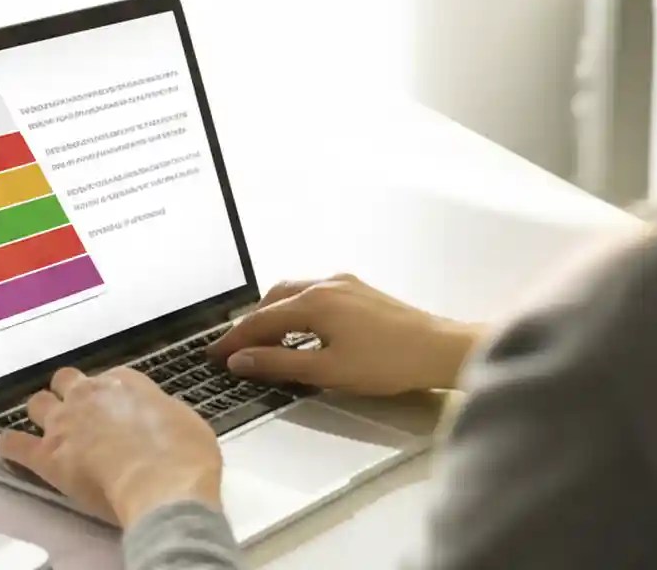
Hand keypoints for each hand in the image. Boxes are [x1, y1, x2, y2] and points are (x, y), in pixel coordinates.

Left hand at [0, 366, 222, 528]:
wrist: (163, 483)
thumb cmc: (184, 455)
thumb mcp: (185, 419)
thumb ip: (162, 412)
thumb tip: (157, 419)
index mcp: (124, 382)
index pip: (108, 379)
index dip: (110, 397)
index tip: (116, 411)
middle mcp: (89, 395)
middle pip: (66, 382)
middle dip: (69, 394)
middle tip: (79, 415)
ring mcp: (64, 423)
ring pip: (38, 404)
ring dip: (42, 415)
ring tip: (49, 432)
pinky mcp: (48, 456)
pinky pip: (14, 444)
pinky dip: (10, 446)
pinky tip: (10, 450)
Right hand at [207, 274, 482, 395]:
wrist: (440, 350)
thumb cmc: (388, 363)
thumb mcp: (326, 371)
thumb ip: (278, 364)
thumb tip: (241, 360)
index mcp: (314, 301)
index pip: (261, 321)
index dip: (235, 340)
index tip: (216, 355)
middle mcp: (326, 284)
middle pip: (274, 299)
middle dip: (251, 323)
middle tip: (235, 347)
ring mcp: (346, 284)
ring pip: (295, 293)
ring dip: (274, 314)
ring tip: (264, 340)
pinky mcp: (361, 291)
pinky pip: (315, 293)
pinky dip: (296, 309)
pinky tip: (301, 329)